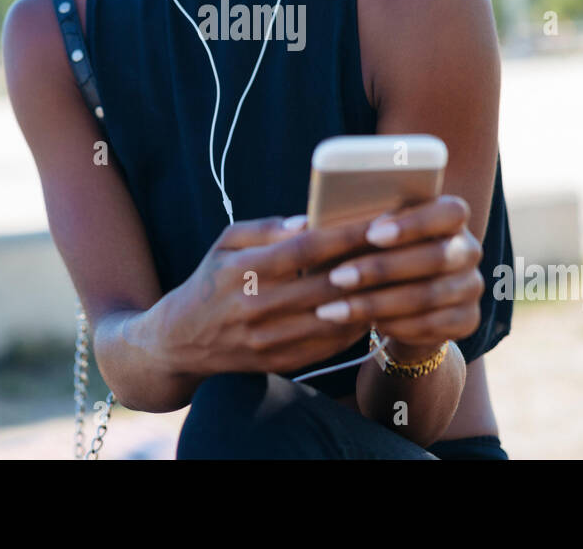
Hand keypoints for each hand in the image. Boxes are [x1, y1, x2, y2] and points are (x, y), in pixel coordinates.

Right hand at [156, 212, 392, 377]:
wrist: (180, 342)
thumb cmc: (211, 280)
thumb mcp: (225, 244)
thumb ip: (265, 228)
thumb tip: (309, 220)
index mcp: (242, 270)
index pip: (305, 249)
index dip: (346, 235)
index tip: (380, 220)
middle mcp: (255, 307)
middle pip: (326, 285)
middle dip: (368, 265)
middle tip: (403, 248)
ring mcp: (267, 340)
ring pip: (332, 319)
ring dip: (368, 299)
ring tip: (397, 277)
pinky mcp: (278, 364)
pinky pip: (328, 345)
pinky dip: (354, 326)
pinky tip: (373, 307)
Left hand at [310, 194, 484, 355]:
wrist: (403, 301)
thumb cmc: (378, 254)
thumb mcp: (371, 235)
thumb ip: (359, 223)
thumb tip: (311, 224)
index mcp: (451, 217)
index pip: (450, 211)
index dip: (414, 223)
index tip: (371, 233)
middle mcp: (468, 249)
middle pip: (436, 257)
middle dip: (382, 268)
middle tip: (336, 277)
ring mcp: (471, 286)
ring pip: (428, 296)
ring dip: (376, 303)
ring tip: (333, 309)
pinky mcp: (468, 321)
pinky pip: (431, 325)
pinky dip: (394, 325)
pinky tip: (363, 325)